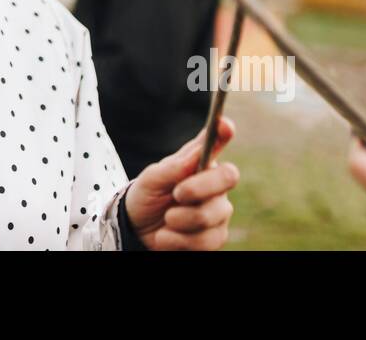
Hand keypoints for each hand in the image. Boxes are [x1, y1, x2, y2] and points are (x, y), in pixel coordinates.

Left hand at [124, 117, 238, 249]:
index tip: (224, 124)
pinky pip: (206, 241)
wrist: (138, 230)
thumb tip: (197, 154)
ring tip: (166, 220)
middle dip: (199, 187)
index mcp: (199, 162)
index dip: (223, 132)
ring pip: (212, 214)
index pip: (217, 142)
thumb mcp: (151, 179)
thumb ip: (173, 168)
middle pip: (227, 178)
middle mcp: (215, 184)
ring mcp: (219, 211)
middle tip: (176, 194)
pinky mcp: (216, 236)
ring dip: (180, 219)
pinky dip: (179, 240)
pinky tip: (166, 237)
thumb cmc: (147, 197)